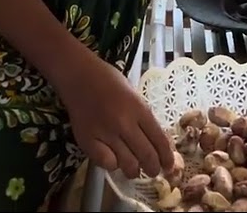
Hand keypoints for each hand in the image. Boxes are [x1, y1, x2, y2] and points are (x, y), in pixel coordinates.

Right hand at [56, 54, 175, 179]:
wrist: (78, 75)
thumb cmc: (108, 81)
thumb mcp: (134, 95)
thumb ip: (144, 117)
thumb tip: (157, 142)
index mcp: (139, 109)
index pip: (160, 141)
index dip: (167, 158)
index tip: (169, 166)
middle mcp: (124, 123)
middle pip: (147, 156)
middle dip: (154, 169)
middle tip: (153, 171)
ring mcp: (105, 133)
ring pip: (128, 165)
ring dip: (134, 170)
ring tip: (133, 169)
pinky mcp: (88, 141)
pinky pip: (107, 164)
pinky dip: (112, 164)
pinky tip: (112, 158)